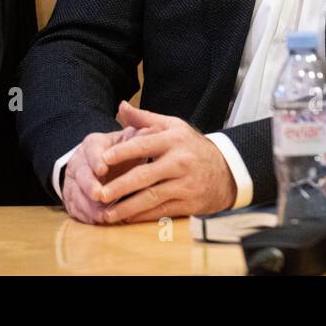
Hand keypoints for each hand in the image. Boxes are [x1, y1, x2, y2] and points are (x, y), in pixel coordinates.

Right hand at [61, 126, 149, 223]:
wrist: (104, 163)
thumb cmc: (122, 151)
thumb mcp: (129, 140)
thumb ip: (138, 136)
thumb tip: (152, 130)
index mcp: (93, 144)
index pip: (92, 149)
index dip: (96, 159)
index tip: (103, 168)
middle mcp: (80, 162)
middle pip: (81, 173)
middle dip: (89, 185)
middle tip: (99, 194)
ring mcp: (74, 181)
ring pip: (76, 193)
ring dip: (88, 205)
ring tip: (101, 215)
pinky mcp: (73, 198)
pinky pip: (76, 208)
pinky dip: (86, 216)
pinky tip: (97, 221)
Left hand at [93, 100, 236, 223]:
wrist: (227, 171)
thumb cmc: (192, 146)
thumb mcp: (174, 126)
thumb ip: (145, 118)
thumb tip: (120, 106)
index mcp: (174, 140)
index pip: (144, 145)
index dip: (122, 153)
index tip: (102, 160)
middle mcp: (180, 162)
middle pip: (145, 176)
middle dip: (120, 186)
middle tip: (99, 194)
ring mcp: (186, 185)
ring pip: (151, 197)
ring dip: (127, 208)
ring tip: (106, 213)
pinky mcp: (189, 204)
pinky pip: (161, 211)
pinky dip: (142, 217)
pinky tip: (126, 219)